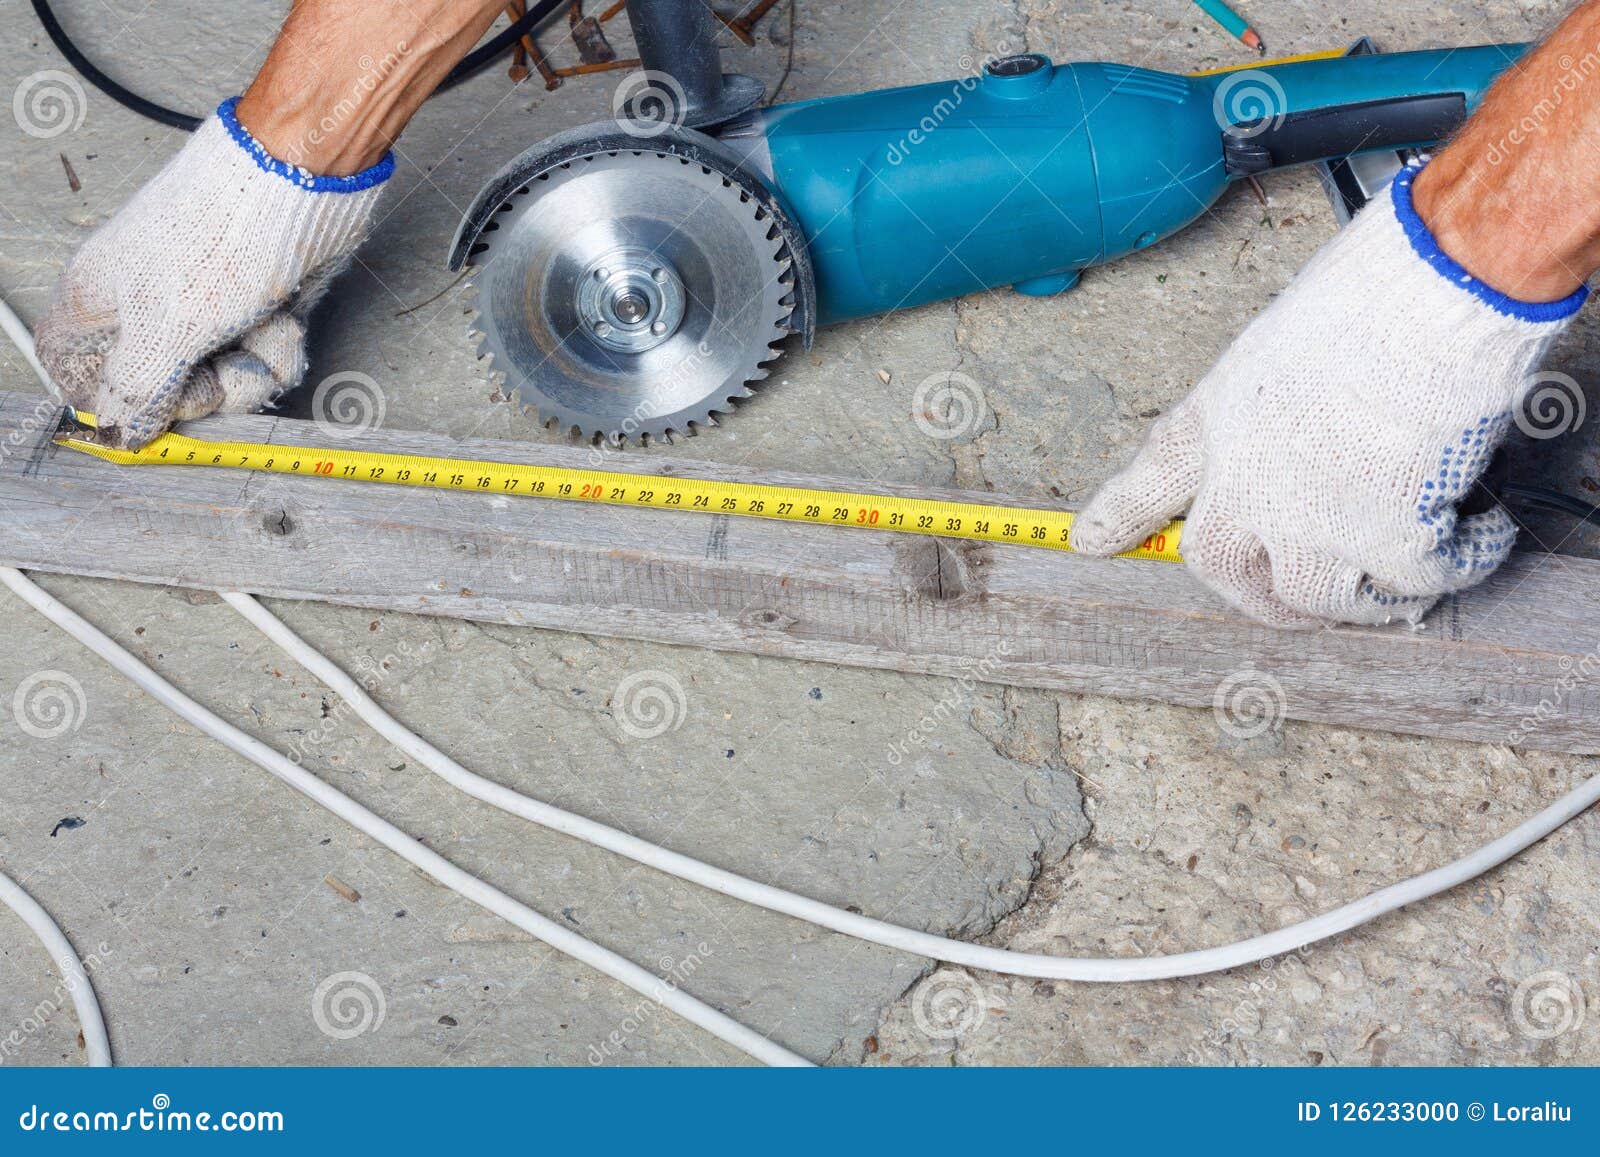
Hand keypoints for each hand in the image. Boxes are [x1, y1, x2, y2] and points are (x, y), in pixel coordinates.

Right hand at [35, 99, 390, 448]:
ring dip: (256, 363)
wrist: (300, 184)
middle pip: (166, 395)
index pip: (75, 373)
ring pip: (224, 381)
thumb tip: (120, 431)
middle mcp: (147, 310)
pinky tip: (285, 316)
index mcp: (100, 305)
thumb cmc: (221, 238)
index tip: (152, 413)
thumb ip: (138, 391)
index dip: (111, 404)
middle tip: (223, 357)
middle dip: (211, 389)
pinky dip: (281, 343)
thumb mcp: (166, 330)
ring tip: (261, 322)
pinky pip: (264, 357)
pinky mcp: (254, 310)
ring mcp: (204, 311)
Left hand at [1070, 165, 1585, 626]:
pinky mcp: (1383, 542)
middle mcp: (1245, 486)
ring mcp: (1308, 523)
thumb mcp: (1274, 349)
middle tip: (1309, 600)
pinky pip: (1416, 583)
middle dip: (1268, 599)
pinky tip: (1479, 531)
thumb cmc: (1367, 297)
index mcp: (1215, 426)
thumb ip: (1268, 412)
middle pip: (1228, 573)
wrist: (1428, 300)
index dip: (1118, 518)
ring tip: (1407, 564)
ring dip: (1367, 594)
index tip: (1090, 542)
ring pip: (1319, 600)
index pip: (1150, 482)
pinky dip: (1460, 560)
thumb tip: (1299, 447)